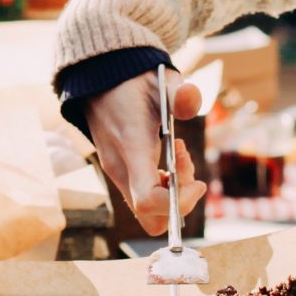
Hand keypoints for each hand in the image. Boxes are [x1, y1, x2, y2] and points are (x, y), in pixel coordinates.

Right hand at [85, 70, 205, 234]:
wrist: (97, 77)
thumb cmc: (132, 80)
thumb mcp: (161, 81)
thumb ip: (180, 93)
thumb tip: (192, 98)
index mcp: (131, 148)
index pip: (148, 201)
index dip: (178, 203)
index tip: (199, 183)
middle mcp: (120, 167)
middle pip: (150, 218)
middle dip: (177, 203)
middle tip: (187, 169)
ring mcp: (116, 171)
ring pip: (148, 207)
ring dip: (172, 190)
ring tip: (179, 153)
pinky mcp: (119, 170)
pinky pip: (143, 194)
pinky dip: (161, 184)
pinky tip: (167, 155)